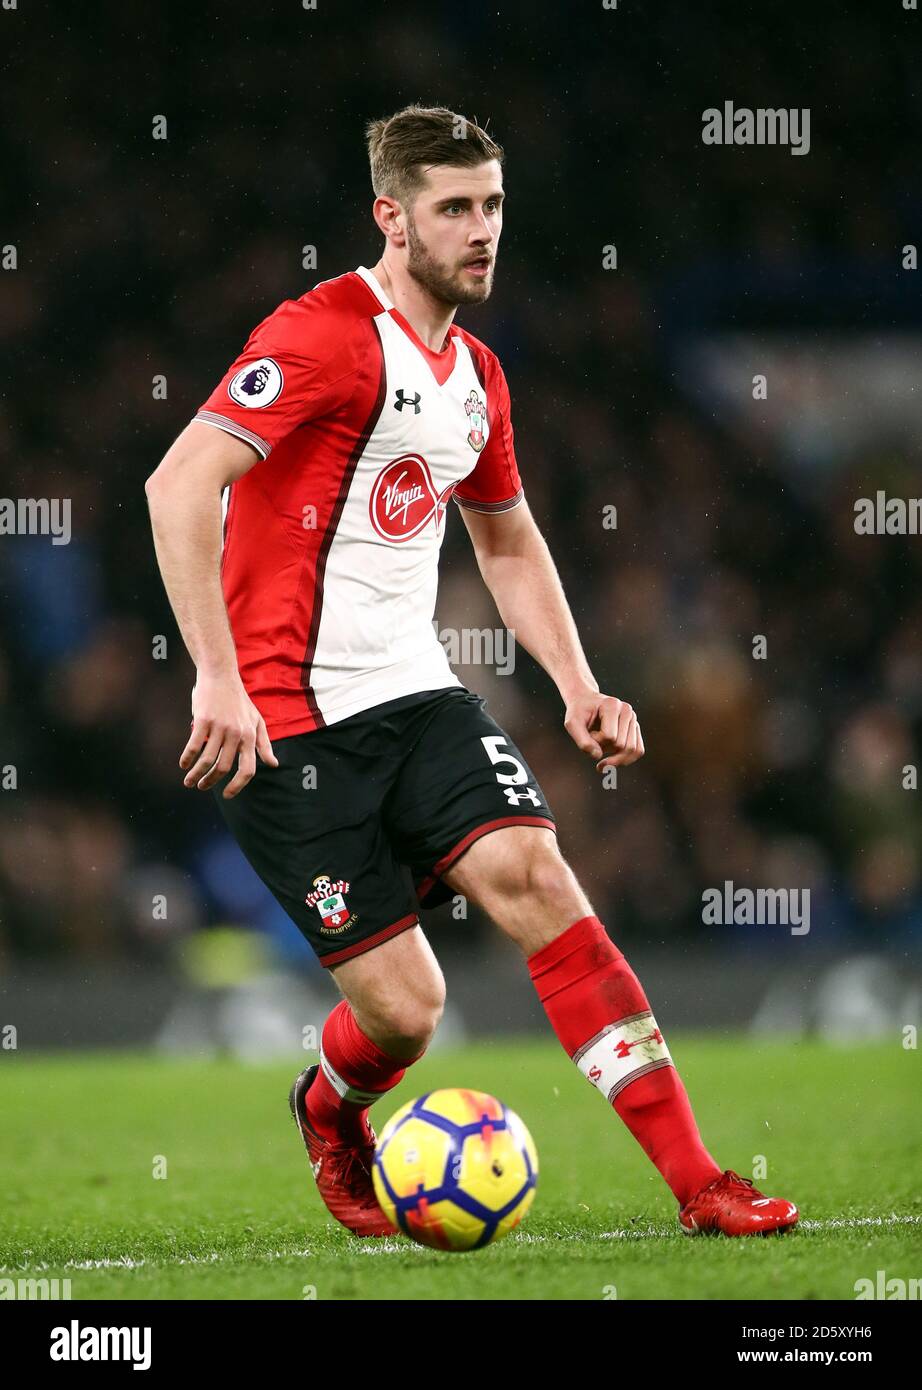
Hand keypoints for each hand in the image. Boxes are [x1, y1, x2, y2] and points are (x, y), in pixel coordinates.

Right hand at [180, 673, 278, 797]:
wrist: (221, 676)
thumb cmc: (239, 701)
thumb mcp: (256, 721)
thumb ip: (264, 744)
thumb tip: (274, 764)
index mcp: (250, 736)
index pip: (248, 769)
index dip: (237, 786)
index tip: (228, 795)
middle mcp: (237, 733)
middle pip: (224, 768)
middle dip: (211, 781)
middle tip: (202, 787)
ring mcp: (220, 726)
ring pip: (207, 760)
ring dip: (196, 775)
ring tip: (189, 781)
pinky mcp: (203, 719)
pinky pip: (193, 745)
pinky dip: (187, 759)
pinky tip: (183, 765)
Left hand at [563, 689, 644, 771]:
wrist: (585, 702)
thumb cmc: (578, 712)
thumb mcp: (572, 724)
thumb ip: (582, 741)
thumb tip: (598, 756)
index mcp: (612, 705)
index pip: (609, 736)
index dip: (595, 741)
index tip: (587, 732)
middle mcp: (627, 710)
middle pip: (620, 745)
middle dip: (604, 748)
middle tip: (593, 737)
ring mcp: (633, 719)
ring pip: (631, 750)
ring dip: (614, 755)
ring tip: (601, 746)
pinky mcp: (635, 728)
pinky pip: (638, 750)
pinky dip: (625, 760)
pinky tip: (611, 760)